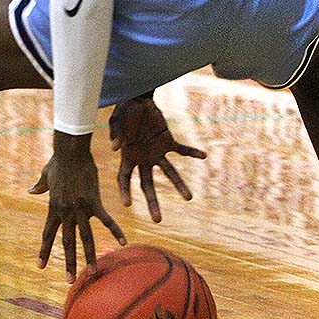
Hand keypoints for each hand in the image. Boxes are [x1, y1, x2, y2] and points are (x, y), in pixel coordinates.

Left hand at [30, 133, 125, 280]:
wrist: (70, 151)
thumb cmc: (59, 161)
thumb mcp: (47, 176)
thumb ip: (40, 186)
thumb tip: (30, 191)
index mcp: (54, 208)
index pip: (48, 234)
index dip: (44, 250)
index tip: (40, 266)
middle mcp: (66, 212)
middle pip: (67, 242)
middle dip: (68, 262)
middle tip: (69, 281)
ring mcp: (79, 208)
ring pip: (85, 237)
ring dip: (89, 255)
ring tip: (92, 272)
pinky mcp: (93, 201)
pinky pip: (105, 220)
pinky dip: (114, 231)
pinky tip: (122, 242)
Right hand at [109, 94, 205, 222]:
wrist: (137, 99)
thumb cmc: (123, 111)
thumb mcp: (116, 121)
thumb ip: (116, 134)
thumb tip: (114, 148)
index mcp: (128, 157)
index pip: (124, 179)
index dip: (125, 191)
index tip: (128, 204)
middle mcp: (143, 159)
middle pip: (147, 185)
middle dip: (152, 202)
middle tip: (157, 220)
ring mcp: (156, 152)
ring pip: (169, 173)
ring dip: (179, 185)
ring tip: (189, 198)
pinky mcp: (167, 142)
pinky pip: (182, 150)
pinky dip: (192, 153)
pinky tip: (203, 156)